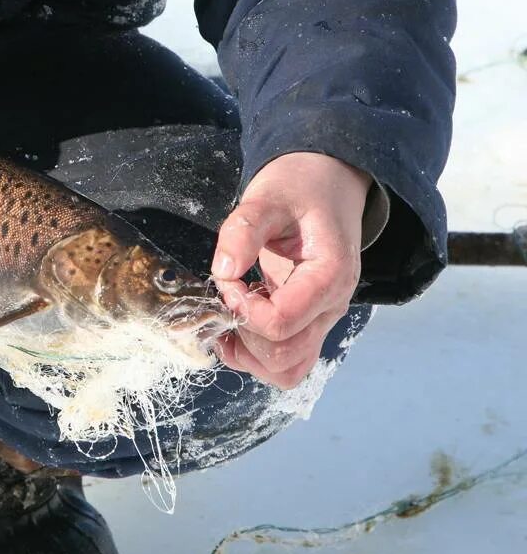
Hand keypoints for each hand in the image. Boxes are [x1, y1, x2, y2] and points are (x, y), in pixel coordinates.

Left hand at [212, 152, 370, 388]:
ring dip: (248, 354)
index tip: (227, 279)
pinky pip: (284, 361)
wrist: (327, 183)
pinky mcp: (306, 322)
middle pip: (284, 356)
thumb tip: (223, 271)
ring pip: (287, 370)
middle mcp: (331, 306)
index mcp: (330, 276)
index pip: (281, 323)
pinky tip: (236, 320)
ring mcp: (320, 319)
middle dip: (242, 333)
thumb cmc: (301, 187)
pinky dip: (253, 354)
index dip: (242, 309)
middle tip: (228, 295)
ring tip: (230, 315)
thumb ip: (244, 229)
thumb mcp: (269, 196)